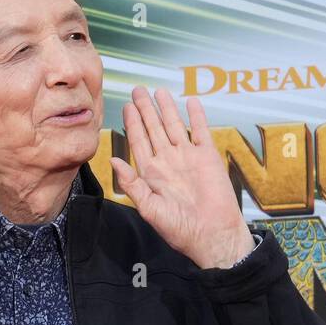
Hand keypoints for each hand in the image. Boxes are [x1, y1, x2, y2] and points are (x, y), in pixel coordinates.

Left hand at [110, 85, 253, 269]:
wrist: (211, 233)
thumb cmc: (180, 228)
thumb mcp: (148, 208)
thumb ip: (131, 184)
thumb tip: (114, 161)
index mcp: (152, 174)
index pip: (139, 143)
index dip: (133, 124)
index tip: (127, 107)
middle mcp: (168, 162)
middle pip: (154, 129)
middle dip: (146, 110)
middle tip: (138, 91)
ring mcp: (188, 157)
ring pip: (175, 126)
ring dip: (167, 109)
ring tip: (159, 92)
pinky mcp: (208, 157)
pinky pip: (200, 131)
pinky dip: (196, 116)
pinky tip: (190, 102)